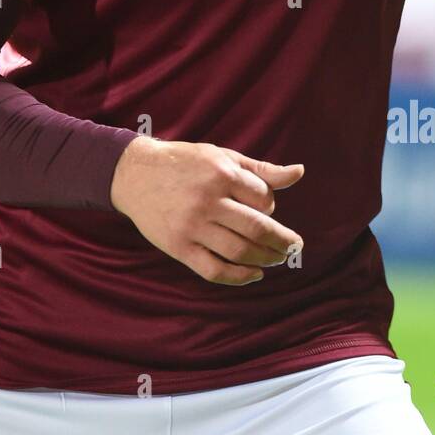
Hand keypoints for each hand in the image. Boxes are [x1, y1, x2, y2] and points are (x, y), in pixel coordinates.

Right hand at [110, 135, 303, 284]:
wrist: (135, 174)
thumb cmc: (185, 163)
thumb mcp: (222, 156)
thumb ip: (261, 169)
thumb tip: (299, 172)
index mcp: (221, 174)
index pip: (264, 198)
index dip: (272, 206)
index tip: (267, 209)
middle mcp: (208, 200)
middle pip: (257, 228)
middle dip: (282, 241)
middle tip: (294, 247)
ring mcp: (192, 226)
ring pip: (239, 251)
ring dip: (265, 259)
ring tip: (276, 259)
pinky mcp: (179, 247)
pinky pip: (214, 270)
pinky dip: (239, 277)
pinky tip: (254, 274)